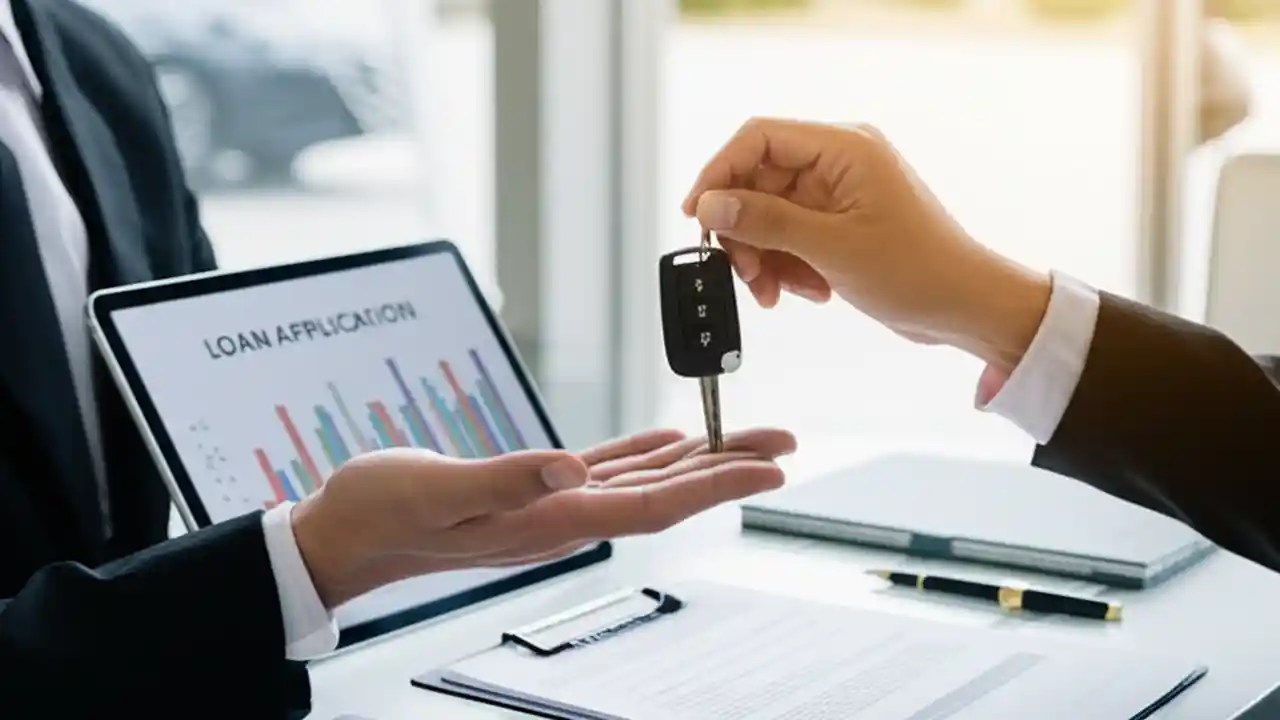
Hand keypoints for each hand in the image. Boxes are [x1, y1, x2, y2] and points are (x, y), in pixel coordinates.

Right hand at [291, 428, 794, 607]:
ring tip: (747, 439)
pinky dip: (645, 453)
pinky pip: (606, 468)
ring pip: (645, 478)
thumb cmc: (381, 512)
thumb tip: (569, 467)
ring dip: (700, 459)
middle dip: (730, 468)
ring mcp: (550, 503)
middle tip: (784, 445)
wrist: (345, 534)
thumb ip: (504, 479)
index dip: (718, 485)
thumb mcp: (437, 489)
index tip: (771, 469)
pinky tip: (670, 441)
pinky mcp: (531, 486)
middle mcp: (563, 514)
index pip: (655, 504)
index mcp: (549, 517)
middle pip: (667, 493)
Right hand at [683, 118, 1050, 371]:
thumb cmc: (919, 271)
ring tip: (776, 291)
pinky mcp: (839, 225)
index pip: (758, 139)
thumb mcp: (832, 248)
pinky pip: (790, 236)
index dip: (719, 172)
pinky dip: (786, 265)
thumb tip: (712, 205)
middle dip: (745, 230)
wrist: (964, 308)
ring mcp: (839, 195)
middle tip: (743, 271)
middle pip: (758, 181)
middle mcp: (839, 163)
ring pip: (769, 215)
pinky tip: (807, 290)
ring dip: (763, 256)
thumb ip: (766, 222)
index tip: (697, 213)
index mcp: (844, 148)